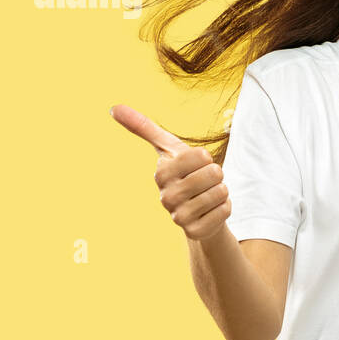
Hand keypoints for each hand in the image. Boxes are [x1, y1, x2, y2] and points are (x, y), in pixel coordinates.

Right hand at [111, 103, 230, 240]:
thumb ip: (144, 127)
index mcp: (161, 174)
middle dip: (217, 174)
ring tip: (209, 194)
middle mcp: (166, 197)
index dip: (205, 158)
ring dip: (222, 191)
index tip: (196, 164)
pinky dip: (225, 208)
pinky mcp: (195, 232)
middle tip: (205, 181)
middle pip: (213, 173)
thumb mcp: (169, 148)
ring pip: (220, 192)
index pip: (200, 155)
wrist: (196, 207)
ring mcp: (179, 217)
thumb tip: (113, 107)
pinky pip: (224, 211)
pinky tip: (212, 210)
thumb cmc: (184, 172)